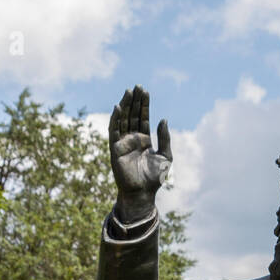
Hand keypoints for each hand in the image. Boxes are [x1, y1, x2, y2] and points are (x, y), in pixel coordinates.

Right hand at [108, 84, 171, 223]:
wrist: (143, 193)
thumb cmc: (154, 178)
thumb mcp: (166, 156)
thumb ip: (165, 138)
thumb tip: (163, 119)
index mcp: (143, 139)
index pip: (142, 117)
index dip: (143, 104)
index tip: (145, 91)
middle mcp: (132, 139)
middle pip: (132, 115)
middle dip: (134, 101)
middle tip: (137, 86)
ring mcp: (123, 143)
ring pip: (122, 119)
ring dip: (124, 105)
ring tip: (129, 92)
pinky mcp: (115, 149)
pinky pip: (113, 131)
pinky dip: (114, 119)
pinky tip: (118, 107)